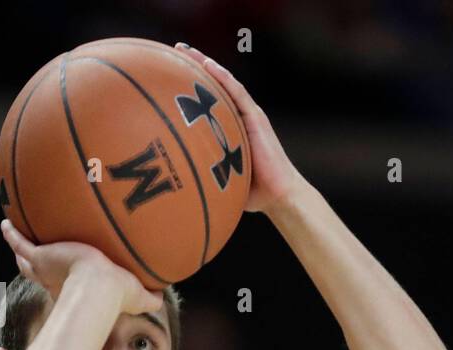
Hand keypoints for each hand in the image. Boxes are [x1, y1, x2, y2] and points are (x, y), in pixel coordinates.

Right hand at [0, 219, 162, 314]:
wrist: (99, 289)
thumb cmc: (119, 297)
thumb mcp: (139, 297)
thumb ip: (152, 297)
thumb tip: (166, 294)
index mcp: (74, 289)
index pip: (65, 284)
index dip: (63, 281)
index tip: (63, 276)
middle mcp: (56, 280)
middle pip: (38, 272)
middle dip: (34, 265)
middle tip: (29, 256)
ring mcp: (46, 267)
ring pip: (26, 257)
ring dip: (20, 248)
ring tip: (14, 233)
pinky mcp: (41, 255)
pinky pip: (19, 242)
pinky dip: (11, 234)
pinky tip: (6, 223)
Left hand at [175, 43, 303, 214]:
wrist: (280, 195)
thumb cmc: (254, 192)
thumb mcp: (224, 179)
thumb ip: (206, 175)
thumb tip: (180, 186)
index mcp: (233, 128)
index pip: (211, 101)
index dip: (194, 85)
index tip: (173, 73)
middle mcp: (240, 117)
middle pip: (215, 86)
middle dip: (195, 67)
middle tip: (174, 52)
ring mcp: (249, 115)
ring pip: (224, 83)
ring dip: (205, 64)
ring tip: (184, 51)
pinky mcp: (256, 118)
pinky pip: (237, 92)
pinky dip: (222, 77)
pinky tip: (208, 65)